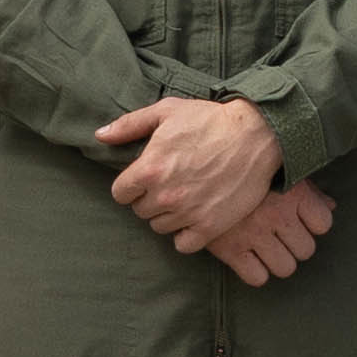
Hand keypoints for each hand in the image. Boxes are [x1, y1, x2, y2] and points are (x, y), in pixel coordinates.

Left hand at [93, 90, 287, 252]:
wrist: (256, 135)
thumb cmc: (210, 120)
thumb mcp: (166, 112)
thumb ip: (129, 125)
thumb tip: (100, 136)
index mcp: (150, 169)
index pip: (120, 194)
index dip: (131, 185)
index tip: (146, 178)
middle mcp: (165, 195)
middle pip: (140, 211)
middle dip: (150, 198)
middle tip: (170, 184)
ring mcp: (188, 213)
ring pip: (160, 227)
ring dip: (168, 215)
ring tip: (185, 196)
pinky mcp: (210, 226)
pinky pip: (183, 244)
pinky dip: (186, 235)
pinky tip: (194, 217)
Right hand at [206, 178, 339, 291]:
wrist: (198, 170)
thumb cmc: (244, 168)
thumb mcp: (278, 170)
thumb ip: (308, 189)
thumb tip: (331, 207)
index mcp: (292, 193)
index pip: (324, 223)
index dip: (313, 223)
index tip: (300, 218)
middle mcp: (276, 215)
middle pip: (306, 250)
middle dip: (295, 244)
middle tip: (281, 234)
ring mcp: (253, 234)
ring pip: (286, 268)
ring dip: (278, 260)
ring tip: (266, 247)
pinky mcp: (230, 249)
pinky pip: (257, 278)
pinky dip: (255, 271)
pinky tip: (248, 256)